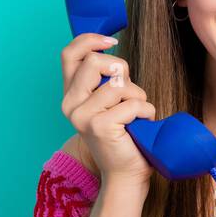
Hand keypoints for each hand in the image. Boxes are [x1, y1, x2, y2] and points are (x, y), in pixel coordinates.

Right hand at [60, 33, 155, 190]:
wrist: (126, 175)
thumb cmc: (124, 137)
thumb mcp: (110, 102)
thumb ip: (104, 80)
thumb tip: (111, 51)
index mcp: (71, 96)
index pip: (69, 54)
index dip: (89, 40)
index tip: (111, 42)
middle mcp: (70, 105)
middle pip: (95, 62)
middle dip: (122, 71)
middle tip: (130, 93)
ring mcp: (82, 116)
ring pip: (118, 84)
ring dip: (138, 96)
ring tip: (138, 115)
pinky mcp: (100, 126)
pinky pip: (133, 104)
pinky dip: (146, 111)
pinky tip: (142, 126)